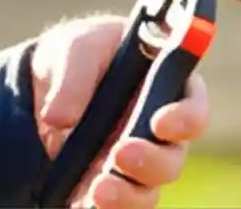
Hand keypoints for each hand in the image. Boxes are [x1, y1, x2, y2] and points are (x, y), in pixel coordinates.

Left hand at [31, 15, 208, 208]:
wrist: (47, 82)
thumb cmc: (77, 54)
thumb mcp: (74, 47)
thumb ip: (73, 75)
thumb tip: (59, 118)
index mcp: (166, 86)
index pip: (194, 107)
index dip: (185, 118)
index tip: (159, 123)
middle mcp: (158, 130)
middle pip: (174, 158)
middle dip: (151, 162)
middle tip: (121, 154)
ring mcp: (137, 160)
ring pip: (148, 189)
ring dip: (128, 194)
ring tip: (99, 189)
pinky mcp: (112, 182)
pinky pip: (118, 205)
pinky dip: (106, 208)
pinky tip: (85, 203)